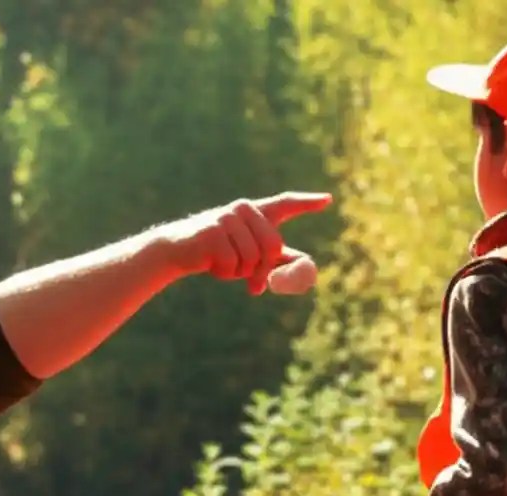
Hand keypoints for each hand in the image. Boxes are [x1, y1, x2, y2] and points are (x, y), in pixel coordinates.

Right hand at [159, 192, 331, 294]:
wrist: (178, 251)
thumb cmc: (218, 254)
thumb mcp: (249, 256)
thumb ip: (277, 260)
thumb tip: (306, 268)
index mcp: (256, 212)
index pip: (285, 204)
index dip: (307, 204)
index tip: (328, 200)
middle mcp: (244, 209)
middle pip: (273, 247)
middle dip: (263, 270)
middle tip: (251, 284)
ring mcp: (228, 217)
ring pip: (252, 259)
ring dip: (239, 273)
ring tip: (222, 264)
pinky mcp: (213, 231)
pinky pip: (232, 264)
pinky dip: (224, 272)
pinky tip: (210, 263)